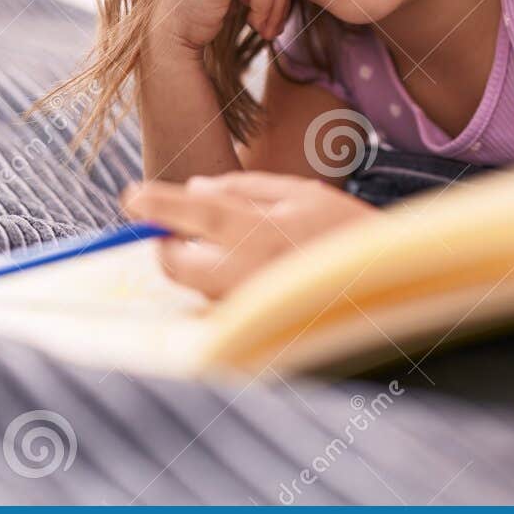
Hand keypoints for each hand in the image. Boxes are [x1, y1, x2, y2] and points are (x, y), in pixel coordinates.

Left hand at [120, 171, 377, 297]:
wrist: (382, 284)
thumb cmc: (343, 229)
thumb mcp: (299, 192)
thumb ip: (243, 189)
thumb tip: (193, 190)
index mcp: (257, 230)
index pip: (192, 214)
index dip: (157, 204)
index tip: (131, 195)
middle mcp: (244, 271)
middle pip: (176, 263)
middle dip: (166, 245)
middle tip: (176, 229)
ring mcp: (244, 302)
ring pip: (194, 283)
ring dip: (195, 261)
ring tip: (230, 244)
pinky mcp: (250, 324)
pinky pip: (216, 299)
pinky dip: (217, 280)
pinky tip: (247, 268)